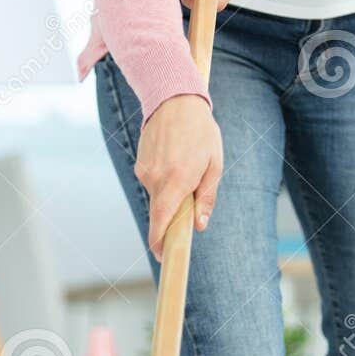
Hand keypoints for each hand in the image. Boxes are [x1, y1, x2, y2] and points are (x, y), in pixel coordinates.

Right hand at [135, 94, 222, 260]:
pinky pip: (153, 182)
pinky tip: (175, 159)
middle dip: (174, 214)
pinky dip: (165, 180)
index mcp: (177, 180)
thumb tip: (200, 224)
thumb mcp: (214, 164)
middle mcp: (156, 178)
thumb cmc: (201, 132)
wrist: (174, 99)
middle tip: (191, 196)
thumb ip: (206, 197)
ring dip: (172, 192)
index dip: (159, 242)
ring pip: (159, 195)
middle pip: (161, 211)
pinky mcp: (140, 165)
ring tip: (186, 166)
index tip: (162, 256)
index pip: (161, 220)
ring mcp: (144, 171)